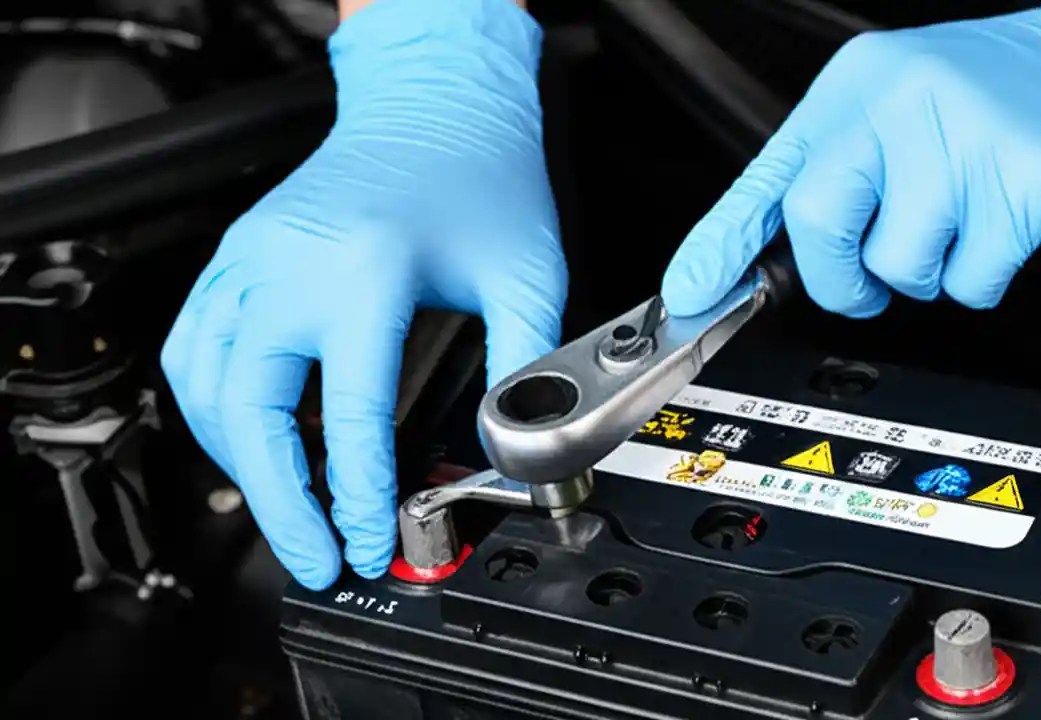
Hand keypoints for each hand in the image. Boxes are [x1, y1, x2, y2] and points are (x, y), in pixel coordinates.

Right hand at [160, 0, 564, 589]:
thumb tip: (518, 441)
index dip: (358, 495)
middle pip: (250, 413)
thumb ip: (525, 362)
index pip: (349, 414)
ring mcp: (252, 256)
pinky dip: (213, 406)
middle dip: (279, 504)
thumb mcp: (526, 272)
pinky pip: (194, 345)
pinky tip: (248, 437)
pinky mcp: (238, 254)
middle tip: (313, 554)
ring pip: (206, 386)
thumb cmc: (480, 175)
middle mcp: (292, 264)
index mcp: (366, 270)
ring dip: (239, 461)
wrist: (436, 103)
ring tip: (286, 509)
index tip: (369, 539)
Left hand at [661, 0, 1040, 316]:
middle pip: (817, 223)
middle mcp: (899, 103)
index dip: (718, 245)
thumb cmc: (1005, 92)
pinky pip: (969, 280)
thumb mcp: (903, 106)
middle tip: (868, 277)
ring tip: (959, 222)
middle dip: (839, 275)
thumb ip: (841, 170)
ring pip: (897, 266)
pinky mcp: (1023, 182)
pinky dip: (981, 277)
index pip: (767, 177)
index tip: (687, 292)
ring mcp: (962, 138)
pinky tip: (1002, 226)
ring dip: (924, 272)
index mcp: (856, 87)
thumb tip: (775, 255)